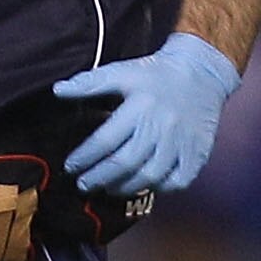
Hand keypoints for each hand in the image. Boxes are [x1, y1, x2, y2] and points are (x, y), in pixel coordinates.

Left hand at [55, 33, 241, 196]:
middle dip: (99, 177)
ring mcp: (182, 143)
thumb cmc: (155, 74)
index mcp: (141, 107)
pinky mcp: (198, 153)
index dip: (85, 157)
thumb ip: (89, 83)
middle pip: (126, 162)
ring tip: (106, 188)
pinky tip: (143, 185)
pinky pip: (178, 181)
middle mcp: (163, 127)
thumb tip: (58, 90)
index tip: (70, 167)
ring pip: (151, 176)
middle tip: (82, 185)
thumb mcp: (121, 71)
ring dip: (124, 186)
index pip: (106, 140)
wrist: (202, 73)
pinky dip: (159, 188)